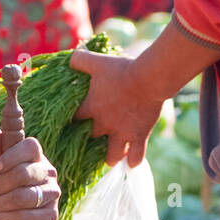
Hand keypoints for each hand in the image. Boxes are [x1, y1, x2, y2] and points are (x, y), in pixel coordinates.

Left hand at [0, 126, 60, 219]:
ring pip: (25, 196)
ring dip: (2, 203)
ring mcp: (53, 194)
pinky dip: (8, 218)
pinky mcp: (51, 215)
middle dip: (2, 184)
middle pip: (25, 172)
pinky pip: (28, 215)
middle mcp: (49, 173)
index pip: (31, 146)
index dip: (12, 156)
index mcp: (36, 158)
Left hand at [70, 48, 163, 165]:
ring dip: (110, 157)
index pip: (73, 120)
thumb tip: (70, 56)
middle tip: (89, 142)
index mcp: (91, 108)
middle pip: (90, 141)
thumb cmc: (121, 69)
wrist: (148, 77)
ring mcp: (121, 133)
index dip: (71, 122)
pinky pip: (136, 156)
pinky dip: (133, 160)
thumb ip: (81, 60)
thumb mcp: (98, 62)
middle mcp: (103, 125)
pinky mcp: (139, 136)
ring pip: (112, 155)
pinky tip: (131, 163)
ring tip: (109, 158)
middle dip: (88, 142)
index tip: (71, 124)